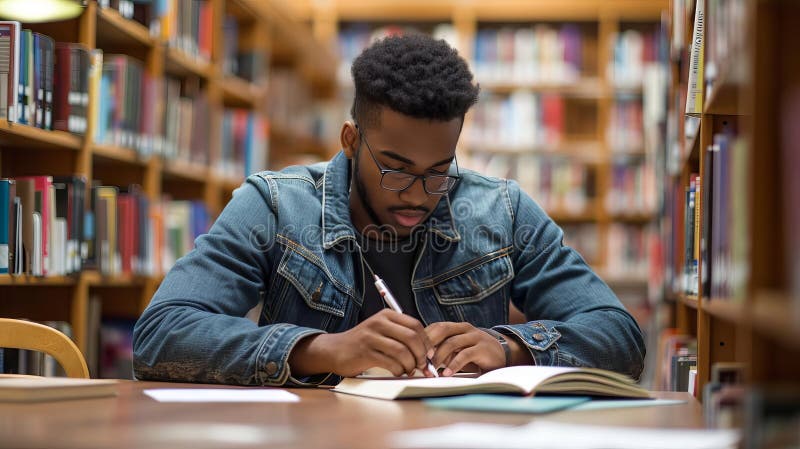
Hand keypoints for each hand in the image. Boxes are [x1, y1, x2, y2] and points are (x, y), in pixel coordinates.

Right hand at [289, 309, 433, 377]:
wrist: (335, 350)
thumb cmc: (364, 343)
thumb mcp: (382, 331)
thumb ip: (401, 336)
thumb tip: (426, 350)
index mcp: (386, 315)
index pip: (415, 325)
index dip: (426, 341)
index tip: (429, 354)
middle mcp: (379, 322)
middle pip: (411, 337)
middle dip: (421, 354)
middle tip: (422, 365)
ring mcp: (371, 337)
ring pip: (402, 352)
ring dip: (410, 365)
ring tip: (408, 370)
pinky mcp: (365, 353)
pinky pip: (390, 363)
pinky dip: (398, 370)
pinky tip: (397, 372)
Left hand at [425, 322, 505, 375]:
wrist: (502, 355)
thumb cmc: (475, 353)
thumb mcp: (458, 350)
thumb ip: (443, 351)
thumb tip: (423, 361)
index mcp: (457, 327)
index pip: (436, 327)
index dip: (424, 338)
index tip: (414, 352)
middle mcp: (465, 328)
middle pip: (442, 330)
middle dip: (429, 344)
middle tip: (421, 359)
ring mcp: (475, 337)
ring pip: (452, 343)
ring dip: (439, 357)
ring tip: (432, 370)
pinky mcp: (483, 348)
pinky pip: (465, 355)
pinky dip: (454, 365)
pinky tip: (447, 373)